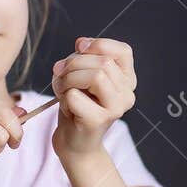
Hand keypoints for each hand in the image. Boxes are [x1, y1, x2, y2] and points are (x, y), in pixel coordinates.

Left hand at [51, 36, 135, 159]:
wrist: (73, 142)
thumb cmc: (77, 105)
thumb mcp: (81, 74)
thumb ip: (85, 57)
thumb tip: (81, 44)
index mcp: (127, 81)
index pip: (124, 51)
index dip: (99, 44)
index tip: (79, 47)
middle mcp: (127, 95)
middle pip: (104, 62)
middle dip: (74, 63)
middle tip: (60, 73)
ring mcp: (116, 109)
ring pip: (95, 76)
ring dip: (68, 78)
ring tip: (61, 89)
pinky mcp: (98, 120)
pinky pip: (74, 96)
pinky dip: (62, 96)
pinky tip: (65, 106)